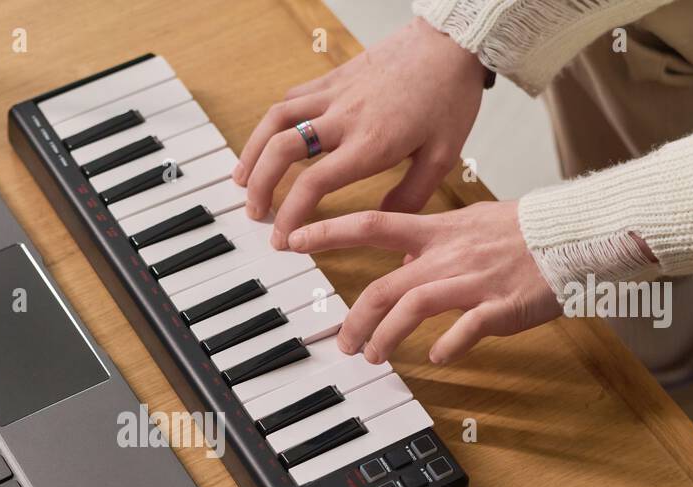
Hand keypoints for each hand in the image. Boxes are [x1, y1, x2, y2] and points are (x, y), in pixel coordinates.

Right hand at [232, 17, 487, 249]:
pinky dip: (273, 122)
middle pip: (281, 150)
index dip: (291, 215)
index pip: (314, 184)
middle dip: (259, 186)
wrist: (450, 43)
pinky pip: (292, 98)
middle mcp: (344, 118)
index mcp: (370, 144)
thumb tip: (383, 222)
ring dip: (252, 152)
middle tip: (255, 212)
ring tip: (243, 179)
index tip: (283, 237)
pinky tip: (269, 139)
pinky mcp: (333, 77)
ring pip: (275, 120)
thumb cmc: (449, 97)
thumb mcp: (442, 156)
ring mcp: (334, 94)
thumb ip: (411, 195)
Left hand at [287, 200, 561, 364]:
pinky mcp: (501, 306)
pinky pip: (467, 329)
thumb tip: (401, 254)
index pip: (371, 223)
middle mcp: (448, 256)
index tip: (293, 239)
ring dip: (386, 337)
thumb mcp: (469, 224)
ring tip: (375, 357)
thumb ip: (432, 240)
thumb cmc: (525, 232)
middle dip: (355, 318)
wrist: (574, 232)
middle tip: (344, 343)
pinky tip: (438, 357)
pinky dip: (448, 346)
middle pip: (384, 285)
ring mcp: (473, 282)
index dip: (328, 231)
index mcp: (438, 232)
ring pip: (413, 307)